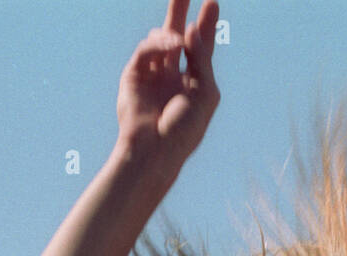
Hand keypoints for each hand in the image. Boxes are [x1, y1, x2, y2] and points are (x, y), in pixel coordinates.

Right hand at [116, 0, 220, 166]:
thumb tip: (190, 29)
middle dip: (179, 11)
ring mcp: (152, 74)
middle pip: (176, 34)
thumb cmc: (185, 128)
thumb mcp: (205, 93)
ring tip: (179, 41)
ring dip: (171, 34)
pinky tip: (171, 45)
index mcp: (193, 81)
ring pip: (159, 39)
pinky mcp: (133, 75)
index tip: (212, 2)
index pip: (201, 47)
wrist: (157, 150)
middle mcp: (172, 74)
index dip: (206, 24)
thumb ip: (201, 60)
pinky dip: (158, 45)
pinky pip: (146, 51)